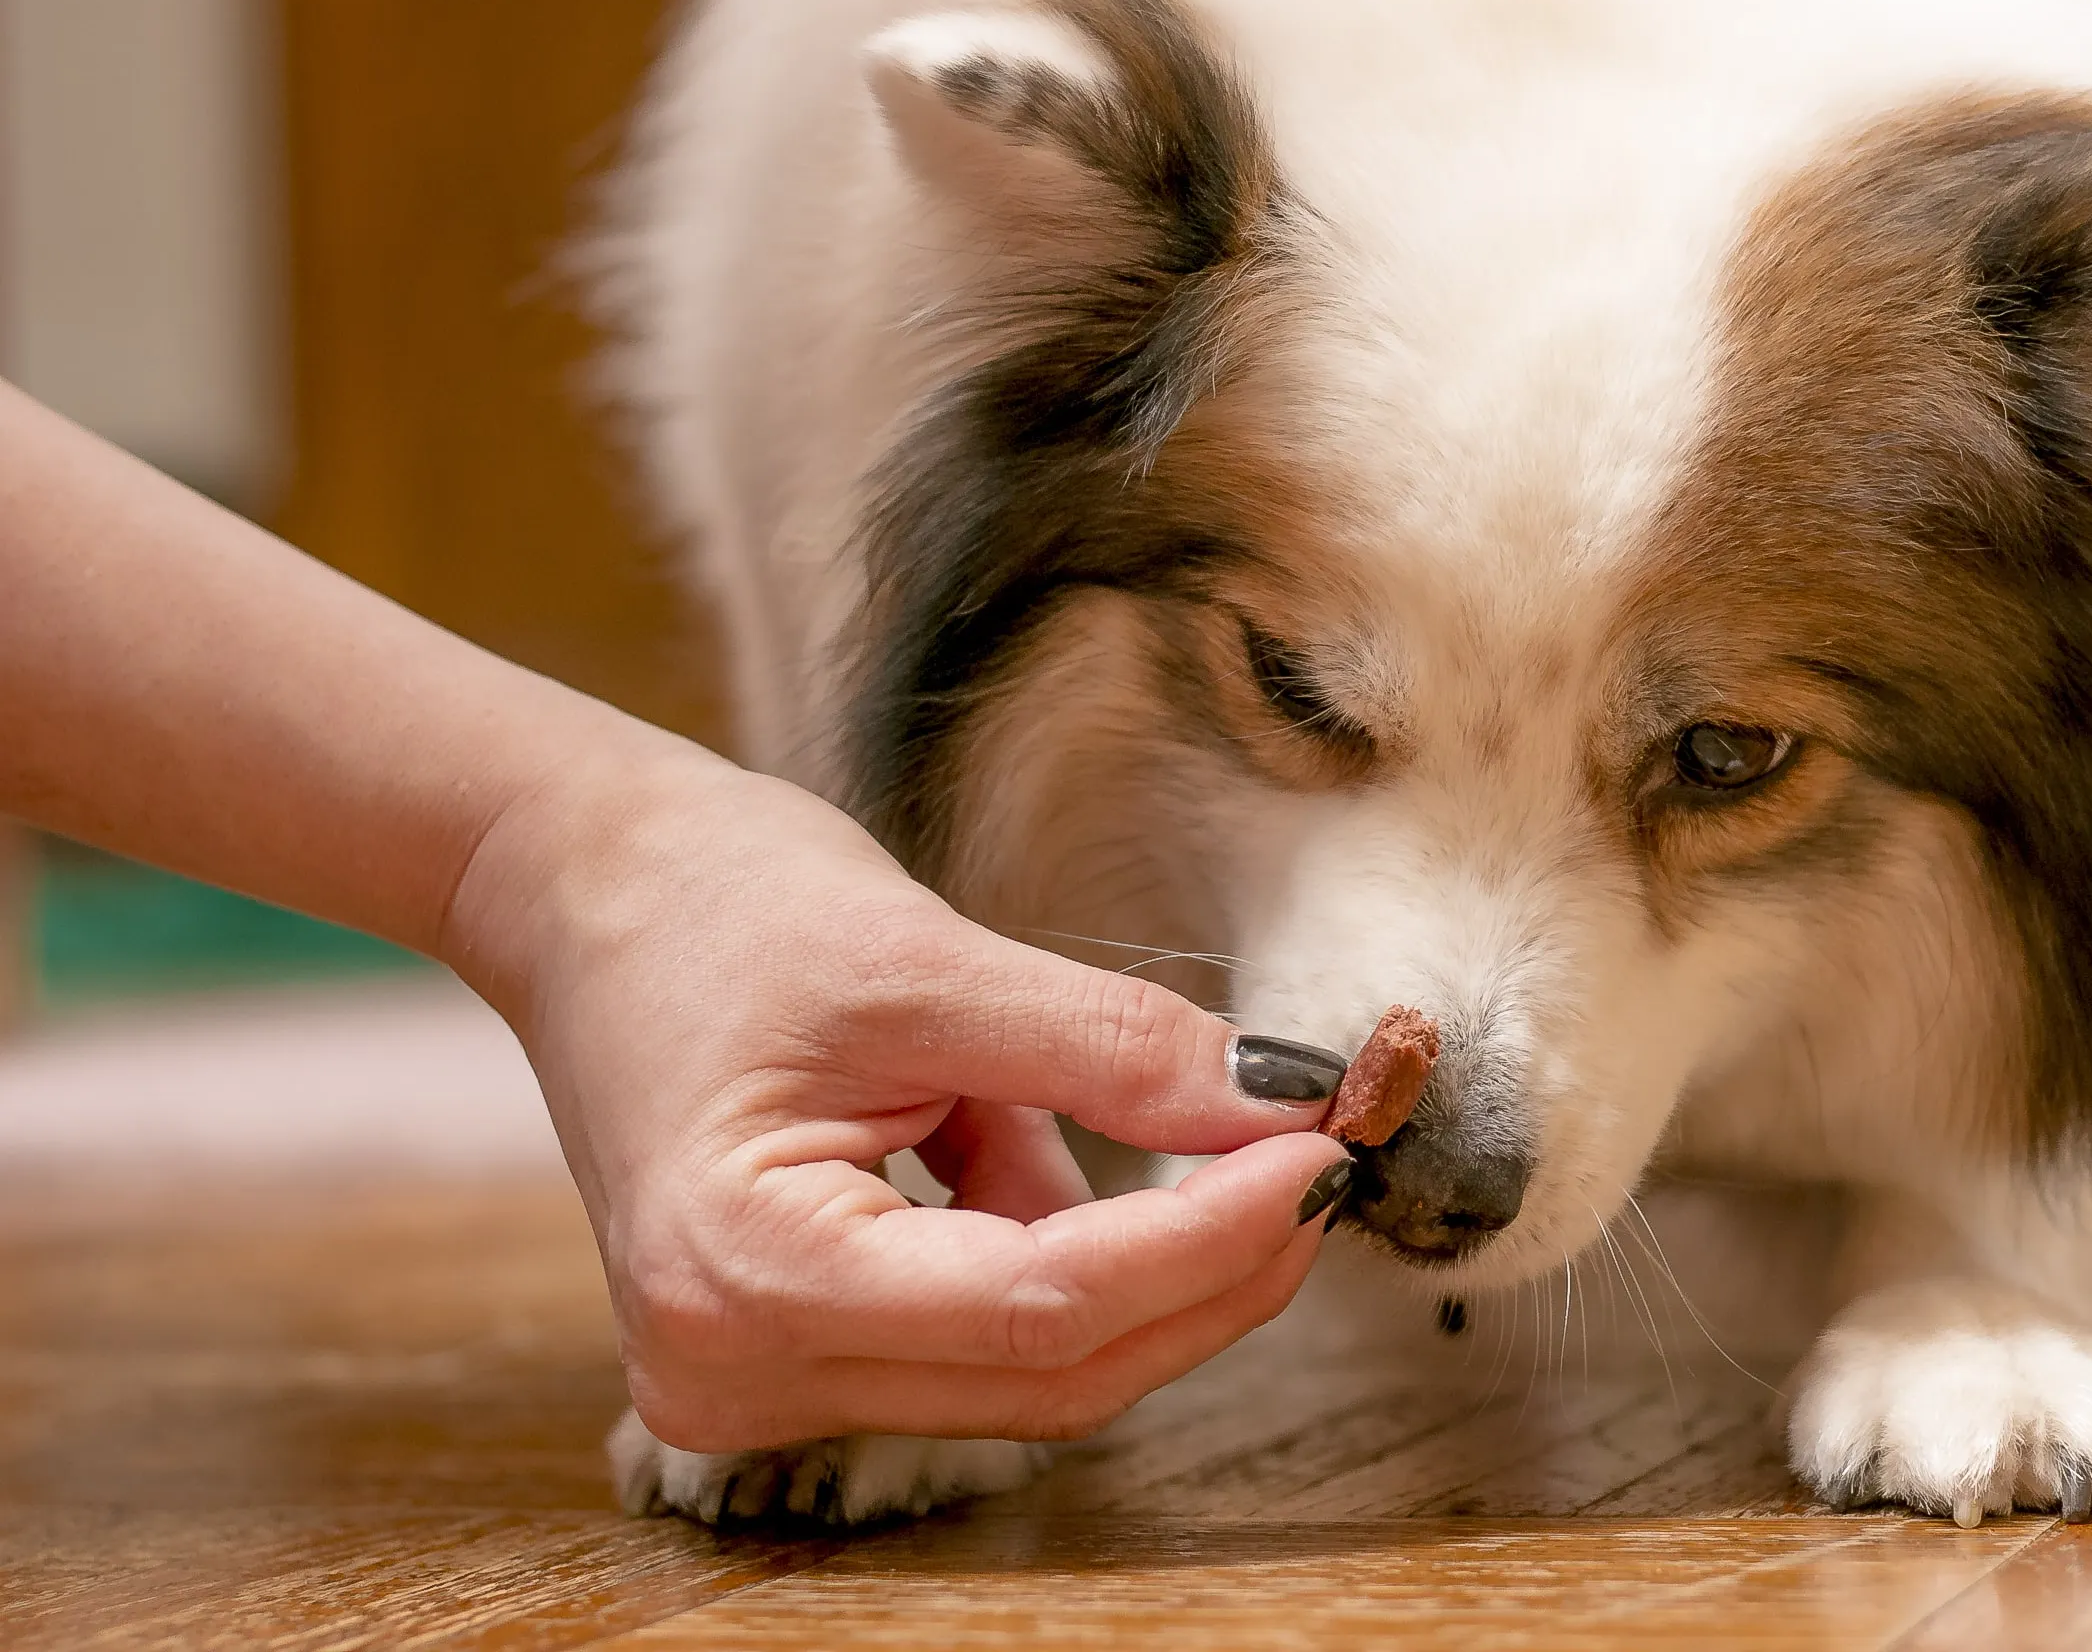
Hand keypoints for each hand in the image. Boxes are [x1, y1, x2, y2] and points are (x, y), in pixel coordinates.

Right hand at [444, 748, 1351, 1450]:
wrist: (581, 893)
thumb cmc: (714, 904)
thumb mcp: (930, 959)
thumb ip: (1114, 1051)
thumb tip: (1287, 1107)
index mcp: (742, 1275)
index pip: (1043, 1307)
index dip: (1211, 1241)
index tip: (1326, 1155)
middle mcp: (733, 1370)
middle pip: (1053, 1370)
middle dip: (1210, 1270)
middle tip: (1319, 1155)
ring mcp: (752, 1381)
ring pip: (1036, 1369)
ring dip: (1146, 1263)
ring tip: (1161, 1115)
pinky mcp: (789, 1354)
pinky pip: (983, 1338)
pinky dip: (1064, 1255)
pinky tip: (1033, 1140)